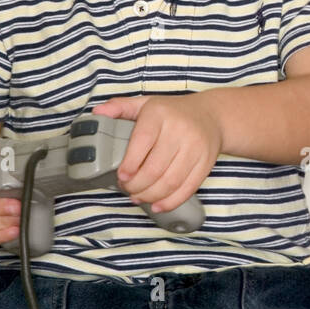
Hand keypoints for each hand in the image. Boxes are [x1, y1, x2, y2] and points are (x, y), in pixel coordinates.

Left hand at [89, 94, 221, 213]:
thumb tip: (98, 114)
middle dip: (137, 185)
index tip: (121, 177)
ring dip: (150, 195)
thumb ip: (120, 107)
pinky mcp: (206, 162)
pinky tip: (157, 204)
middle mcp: (180, 130)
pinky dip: (171, 201)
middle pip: (155, 168)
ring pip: (170, 181)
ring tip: (139, 196)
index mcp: (160, 114)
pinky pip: (188, 188)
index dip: (130, 164)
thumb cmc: (173, 112)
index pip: (143, 141)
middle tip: (128, 188)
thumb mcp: (146, 104)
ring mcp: (195, 147)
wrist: (212, 116)